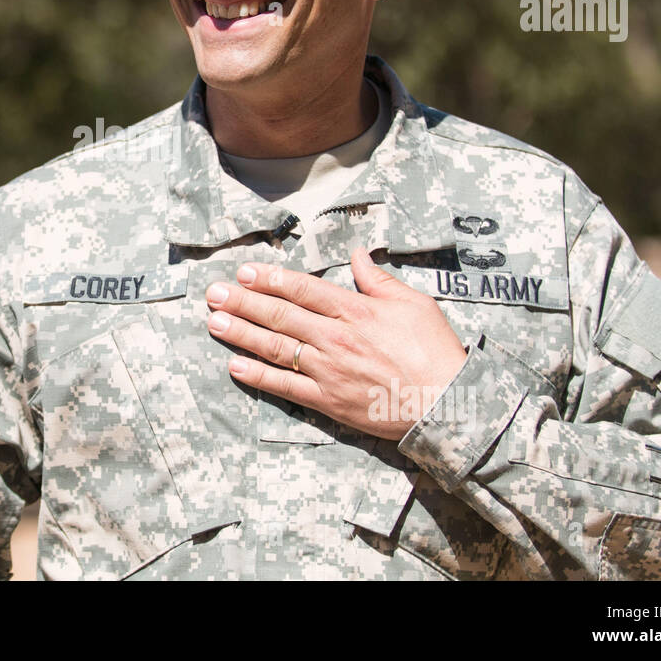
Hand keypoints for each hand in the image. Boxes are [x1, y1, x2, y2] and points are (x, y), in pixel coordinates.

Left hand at [206, 246, 467, 439]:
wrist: (446, 405)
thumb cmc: (435, 352)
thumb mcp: (413, 303)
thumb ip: (379, 279)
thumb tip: (358, 255)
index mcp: (354, 310)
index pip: (302, 289)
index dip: (269, 279)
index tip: (244, 271)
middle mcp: (334, 337)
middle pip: (279, 315)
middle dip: (243, 302)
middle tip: (214, 293)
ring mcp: (328, 370)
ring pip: (275, 348)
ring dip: (241, 334)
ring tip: (214, 323)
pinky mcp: (328, 400)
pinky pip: (285, 386)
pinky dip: (258, 376)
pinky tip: (235, 366)